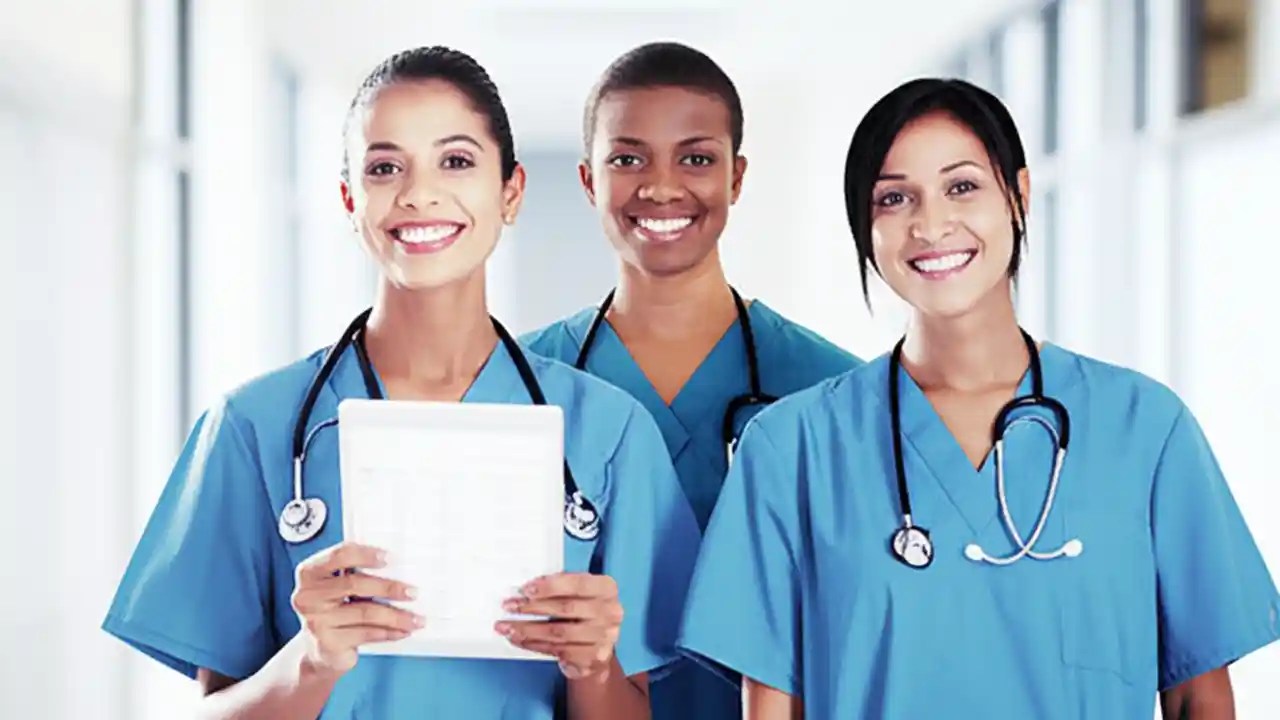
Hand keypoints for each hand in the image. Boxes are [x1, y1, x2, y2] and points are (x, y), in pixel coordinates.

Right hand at [290, 541, 422, 676]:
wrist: (320, 652)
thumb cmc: (335, 611)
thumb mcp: (338, 589)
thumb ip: (357, 574)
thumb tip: (400, 568)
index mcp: (311, 572)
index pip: (339, 555)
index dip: (366, 554)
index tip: (391, 558)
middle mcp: (308, 595)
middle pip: (354, 584)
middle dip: (388, 587)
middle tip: (413, 592)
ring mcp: (316, 620)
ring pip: (364, 612)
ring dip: (396, 616)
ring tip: (416, 619)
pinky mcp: (327, 643)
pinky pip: (365, 633)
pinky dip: (388, 632)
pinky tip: (403, 631)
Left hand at [496, 573, 622, 680]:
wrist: (597, 647)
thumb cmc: (582, 612)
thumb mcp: (578, 593)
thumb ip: (560, 587)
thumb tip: (526, 589)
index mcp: (607, 589)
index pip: (578, 583)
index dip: (550, 586)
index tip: (526, 589)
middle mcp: (610, 612)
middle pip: (566, 608)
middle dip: (533, 607)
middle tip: (509, 606)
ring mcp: (604, 637)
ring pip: (559, 633)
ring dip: (528, 630)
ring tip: (507, 627)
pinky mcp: (593, 658)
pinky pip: (558, 651)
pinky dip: (534, 645)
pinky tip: (520, 640)